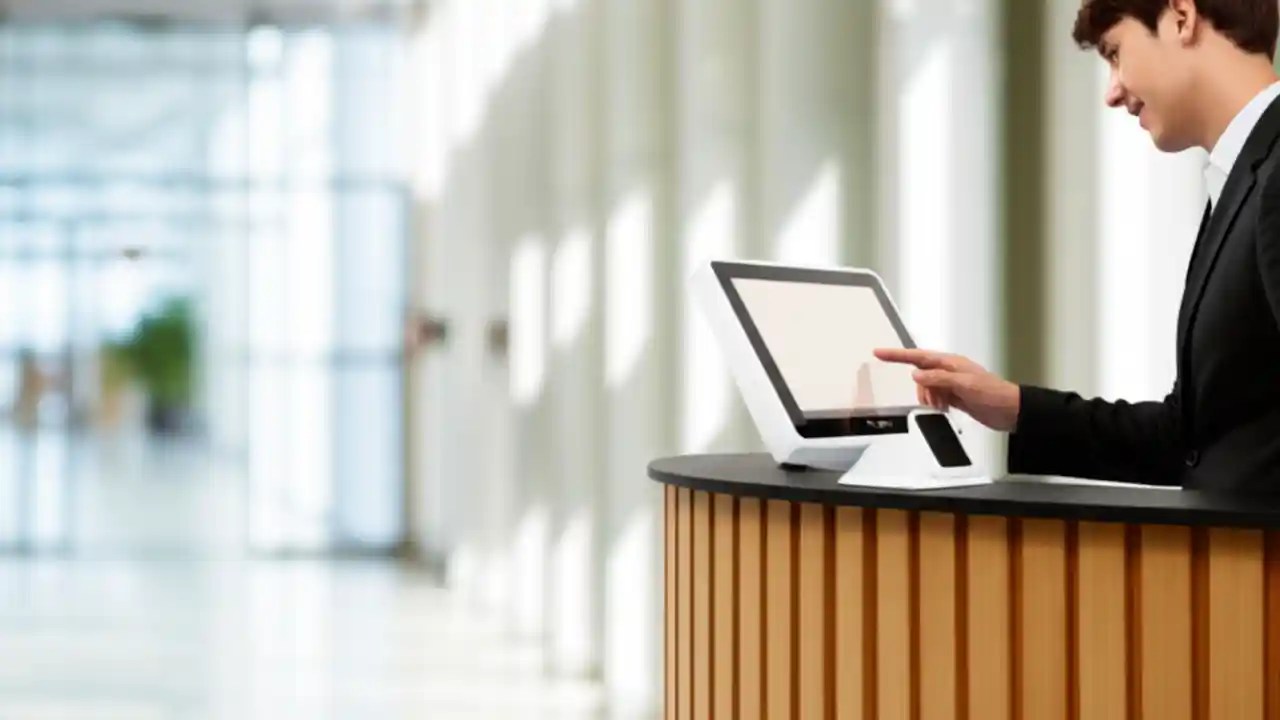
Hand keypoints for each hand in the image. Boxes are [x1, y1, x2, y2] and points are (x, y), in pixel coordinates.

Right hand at [873, 348, 1020, 431]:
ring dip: (930, 399)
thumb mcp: (964, 385)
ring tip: (943, 406)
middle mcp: (949, 371)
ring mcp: (951, 384)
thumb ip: (939, 378)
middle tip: (934, 402)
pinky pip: (935, 398)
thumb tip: (916, 374)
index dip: (896, 355)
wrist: (1011, 411)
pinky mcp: (954, 397)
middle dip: (922, 390)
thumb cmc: (994, 394)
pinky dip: (935, 404)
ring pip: (927, 389)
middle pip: (920, 376)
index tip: (879, 353)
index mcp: (950, 363)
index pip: (917, 357)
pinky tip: (945, 409)